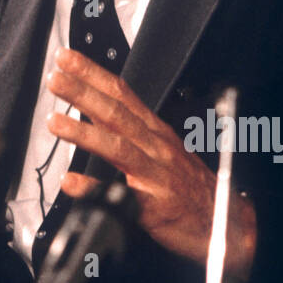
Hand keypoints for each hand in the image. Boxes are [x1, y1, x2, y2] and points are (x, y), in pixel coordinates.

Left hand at [45, 46, 256, 282]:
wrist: (226, 223)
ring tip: (56, 123)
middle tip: (56, 79)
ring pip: (119, 148)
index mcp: (154, 131)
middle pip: (117, 114)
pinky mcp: (155, 207)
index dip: (93, 74)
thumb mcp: (160, 148)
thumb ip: (126, 129)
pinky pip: (122, 196)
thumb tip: (90, 108)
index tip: (66, 59)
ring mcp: (156, 175)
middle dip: (85, 93)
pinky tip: (71, 182)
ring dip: (85, 133)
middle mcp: (155, 147)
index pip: (122, 94)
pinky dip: (95, 189)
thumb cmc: (188, 185)